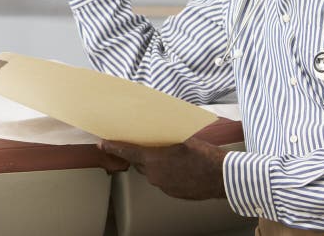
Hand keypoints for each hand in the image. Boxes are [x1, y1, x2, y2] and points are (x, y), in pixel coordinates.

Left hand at [98, 137, 227, 199]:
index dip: (113, 147)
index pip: (127, 152)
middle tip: (148, 146)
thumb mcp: (183, 139)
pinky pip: (163, 180)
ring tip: (171, 156)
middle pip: (140, 162)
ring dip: (156, 164)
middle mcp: (155, 174)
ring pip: (152, 172)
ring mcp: (163, 186)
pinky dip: (166, 173)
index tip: (102, 144)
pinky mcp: (172, 193)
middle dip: (141, 154)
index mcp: (154, 159)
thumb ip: (164, 137)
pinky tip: (179, 168)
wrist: (221, 177)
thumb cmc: (204, 155)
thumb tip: (157, 131)